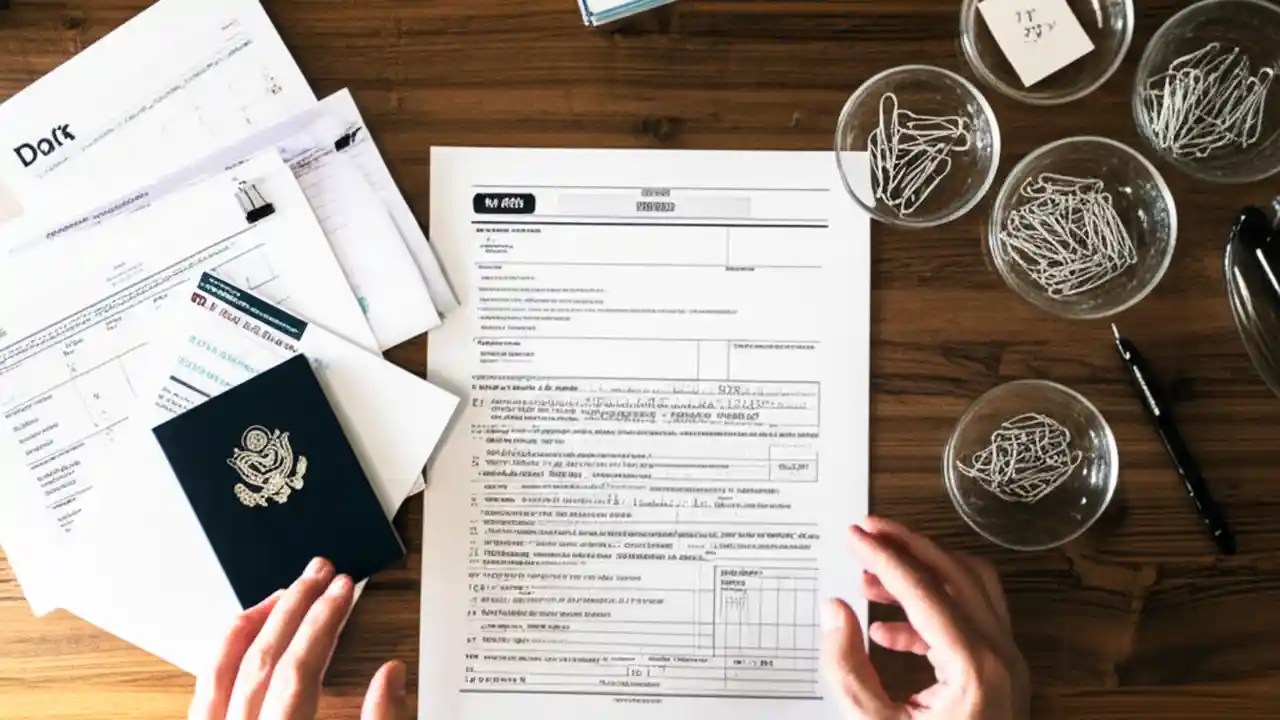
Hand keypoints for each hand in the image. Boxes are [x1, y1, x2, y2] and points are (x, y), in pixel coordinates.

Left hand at [189, 557, 409, 719]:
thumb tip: (391, 675)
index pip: (300, 670)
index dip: (323, 623)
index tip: (343, 589)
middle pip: (263, 660)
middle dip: (295, 608)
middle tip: (319, 573)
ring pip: (223, 671)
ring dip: (255, 624)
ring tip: (283, 593)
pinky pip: (206, 689)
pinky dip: (225, 654)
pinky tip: (243, 634)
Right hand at [821, 517, 1028, 719]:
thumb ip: (849, 671)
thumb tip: (836, 611)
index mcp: (974, 669)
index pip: (924, 592)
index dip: (884, 557)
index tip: (855, 535)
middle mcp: (1000, 658)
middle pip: (957, 574)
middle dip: (908, 546)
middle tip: (869, 531)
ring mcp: (1007, 666)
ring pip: (971, 590)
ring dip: (922, 575)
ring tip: (870, 581)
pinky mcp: (1000, 676)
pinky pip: (970, 622)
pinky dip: (931, 611)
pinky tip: (887, 630)